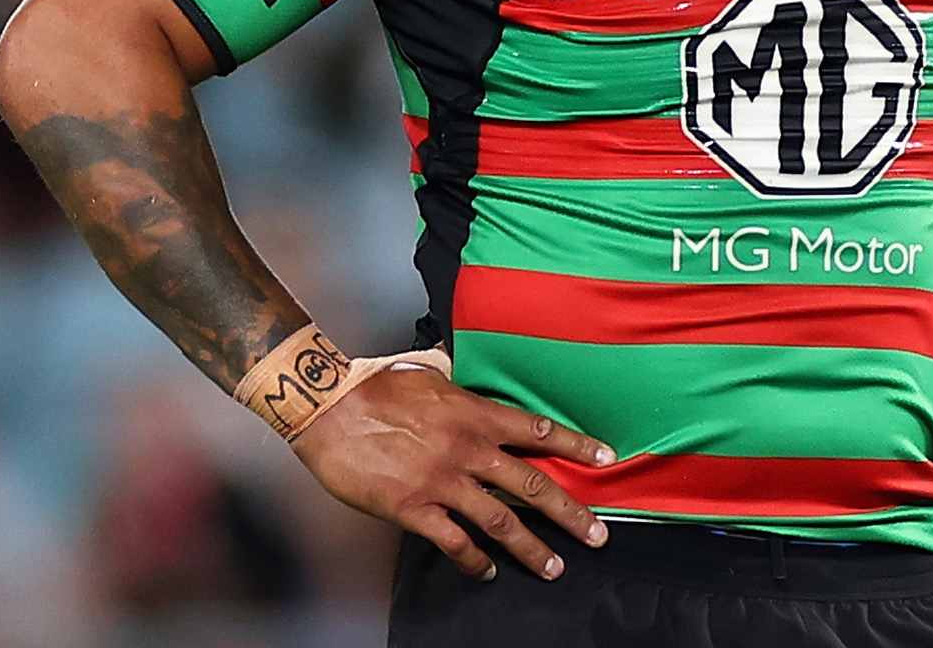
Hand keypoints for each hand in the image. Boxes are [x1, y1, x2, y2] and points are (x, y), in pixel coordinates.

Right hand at [291, 352, 615, 580]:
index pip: (536, 430)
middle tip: (597, 534)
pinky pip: (454, 542)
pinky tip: (486, 572)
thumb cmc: (372, 384)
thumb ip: (455, 373)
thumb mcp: (425, 370)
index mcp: (473, 412)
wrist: (326, 408)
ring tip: (553, 566)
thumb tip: (463, 360)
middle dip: (570, 512)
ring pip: (500, 521)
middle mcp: (466, 449)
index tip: (606, 457)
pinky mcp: (412, 508)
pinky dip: (474, 561)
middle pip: (531, 485)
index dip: (575, 445)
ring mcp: (441, 481)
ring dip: (531, 548)